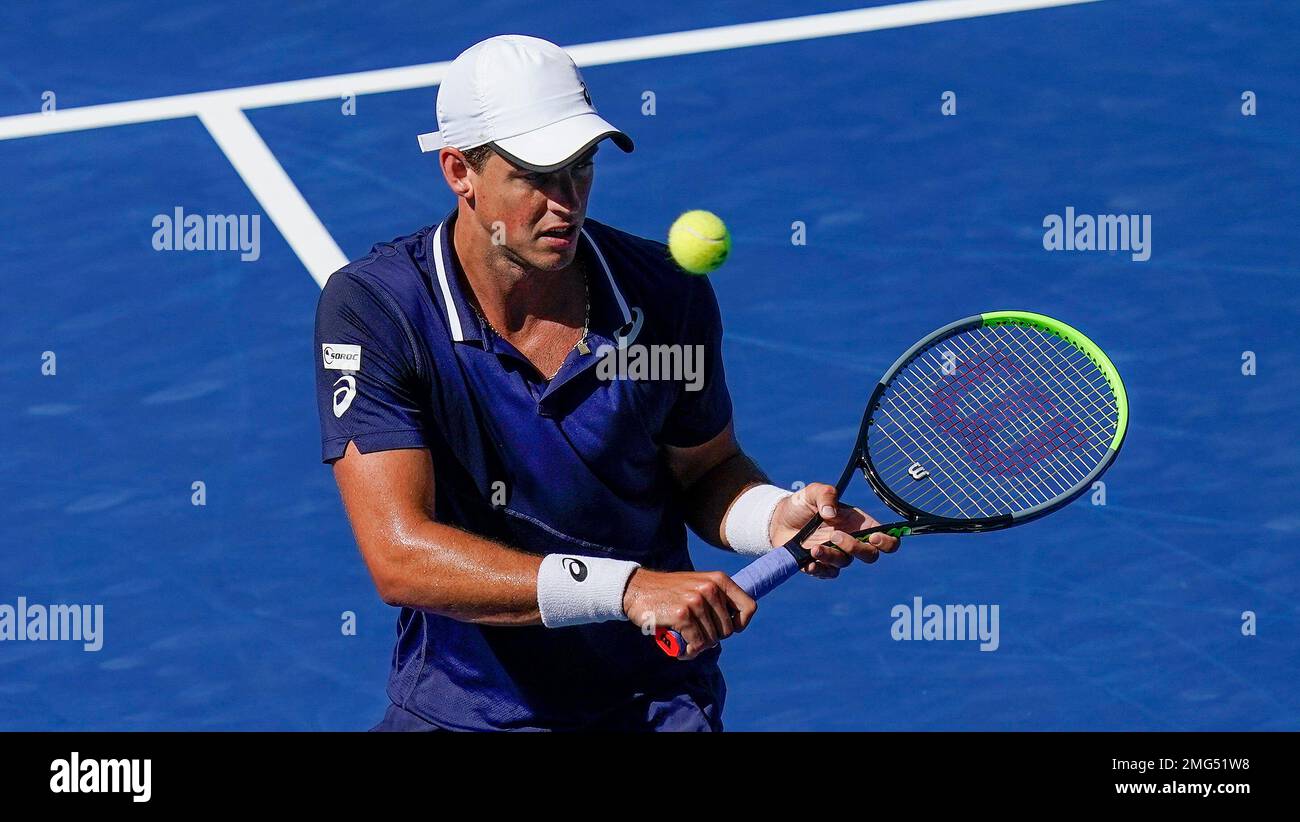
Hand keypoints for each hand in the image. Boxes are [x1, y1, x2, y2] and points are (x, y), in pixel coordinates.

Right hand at [622, 568, 756, 659]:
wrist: (637, 589)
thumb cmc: (669, 592)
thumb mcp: (698, 585)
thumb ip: (717, 598)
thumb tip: (739, 622)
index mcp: (718, 579)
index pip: (749, 607)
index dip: (741, 623)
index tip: (728, 627)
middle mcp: (710, 588)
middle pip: (728, 630)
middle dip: (712, 637)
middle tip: (696, 634)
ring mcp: (696, 601)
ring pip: (712, 640)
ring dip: (698, 647)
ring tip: (685, 641)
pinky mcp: (682, 615)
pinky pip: (696, 645)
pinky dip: (688, 652)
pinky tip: (680, 649)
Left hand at [769, 483, 900, 578]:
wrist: (777, 519)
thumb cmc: (802, 504)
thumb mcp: (813, 491)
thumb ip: (825, 494)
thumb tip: (831, 513)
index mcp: (858, 523)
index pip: (886, 538)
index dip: (887, 542)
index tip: (873, 537)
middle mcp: (851, 540)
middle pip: (870, 556)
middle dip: (855, 548)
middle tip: (835, 536)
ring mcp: (836, 554)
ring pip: (845, 564)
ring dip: (831, 557)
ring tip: (813, 548)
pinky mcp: (820, 564)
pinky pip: (827, 574)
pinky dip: (819, 569)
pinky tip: (808, 562)